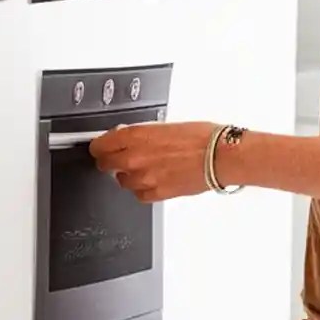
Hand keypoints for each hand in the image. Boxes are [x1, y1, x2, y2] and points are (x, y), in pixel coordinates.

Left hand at [89, 121, 219, 202]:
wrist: (219, 156)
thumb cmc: (201, 137)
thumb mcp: (165, 125)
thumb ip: (140, 133)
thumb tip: (127, 137)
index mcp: (135, 136)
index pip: (99, 145)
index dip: (101, 146)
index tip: (103, 146)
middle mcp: (134, 158)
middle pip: (104, 165)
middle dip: (111, 160)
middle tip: (122, 157)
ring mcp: (143, 178)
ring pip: (121, 181)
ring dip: (129, 175)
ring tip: (147, 167)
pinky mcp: (156, 194)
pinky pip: (138, 194)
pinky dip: (143, 188)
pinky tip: (156, 179)